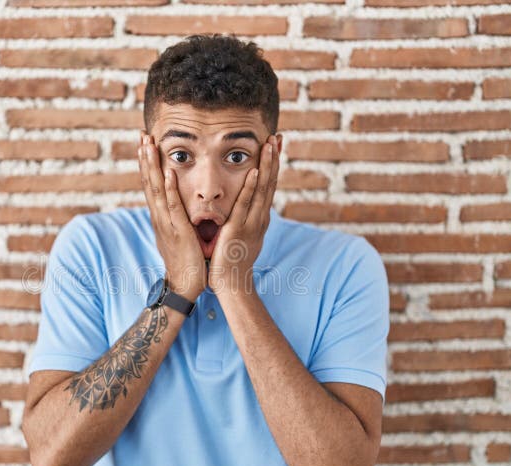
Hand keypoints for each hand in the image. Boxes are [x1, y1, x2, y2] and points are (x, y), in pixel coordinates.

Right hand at [137, 131, 206, 301]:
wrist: (185, 284)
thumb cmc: (184, 260)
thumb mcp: (176, 234)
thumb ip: (173, 218)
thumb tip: (172, 206)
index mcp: (160, 216)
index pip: (151, 185)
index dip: (147, 164)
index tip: (145, 144)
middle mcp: (159, 216)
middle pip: (149, 182)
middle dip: (146, 158)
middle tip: (142, 135)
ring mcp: (166, 223)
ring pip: (157, 190)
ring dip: (153, 166)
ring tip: (149, 145)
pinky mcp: (178, 231)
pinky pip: (173, 206)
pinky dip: (170, 188)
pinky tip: (169, 172)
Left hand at [209, 134, 279, 296]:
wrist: (231, 284)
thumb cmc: (232, 262)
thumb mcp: (242, 236)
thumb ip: (244, 221)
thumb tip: (244, 210)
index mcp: (260, 218)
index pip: (268, 186)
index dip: (273, 165)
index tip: (275, 145)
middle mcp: (260, 218)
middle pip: (270, 182)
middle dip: (274, 159)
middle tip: (278, 136)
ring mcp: (252, 223)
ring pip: (262, 189)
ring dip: (267, 166)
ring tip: (270, 144)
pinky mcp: (239, 229)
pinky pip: (245, 205)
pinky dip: (251, 187)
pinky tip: (254, 171)